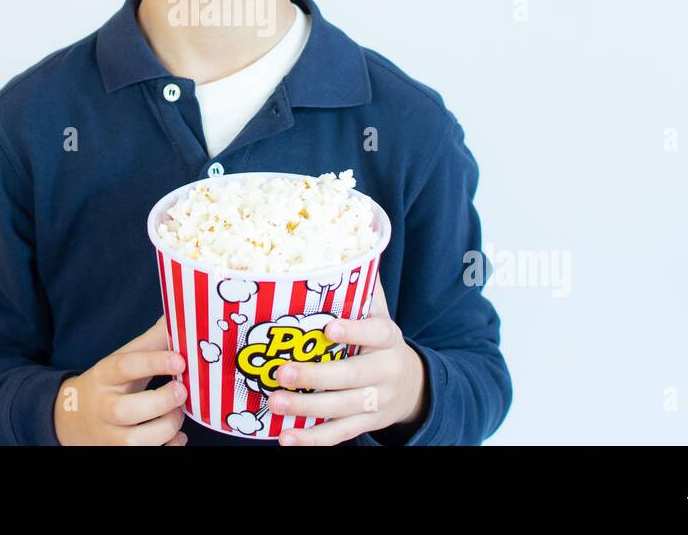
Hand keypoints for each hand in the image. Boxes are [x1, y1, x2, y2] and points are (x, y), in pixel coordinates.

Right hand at [53, 314, 189, 444]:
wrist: (69, 418)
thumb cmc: (108, 385)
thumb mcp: (121, 360)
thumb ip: (152, 343)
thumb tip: (182, 315)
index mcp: (103, 376)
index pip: (125, 366)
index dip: (154, 362)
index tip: (180, 359)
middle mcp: (102, 407)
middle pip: (126, 410)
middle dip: (161, 402)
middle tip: (182, 390)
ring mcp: (107, 437)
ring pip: (135, 441)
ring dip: (166, 429)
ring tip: (176, 415)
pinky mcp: (116, 454)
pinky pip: (145, 457)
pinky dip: (167, 449)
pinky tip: (176, 438)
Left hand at [266, 279, 426, 444]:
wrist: (413, 387)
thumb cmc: (380, 342)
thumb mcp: (379, 314)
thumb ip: (362, 287)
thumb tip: (343, 248)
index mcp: (388, 340)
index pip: (376, 334)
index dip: (354, 331)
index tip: (329, 328)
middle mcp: (385, 372)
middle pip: (352, 377)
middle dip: (316, 376)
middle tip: (282, 371)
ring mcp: (376, 402)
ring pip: (342, 409)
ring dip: (306, 408)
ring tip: (274, 402)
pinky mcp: (367, 424)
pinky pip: (339, 434)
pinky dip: (312, 440)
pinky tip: (286, 438)